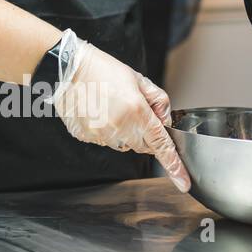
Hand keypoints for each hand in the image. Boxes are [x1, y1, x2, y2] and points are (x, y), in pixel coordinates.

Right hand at [54, 38, 190, 192]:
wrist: (67, 68)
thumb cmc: (102, 70)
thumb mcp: (137, 79)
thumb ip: (158, 101)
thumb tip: (165, 120)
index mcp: (137, 112)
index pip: (162, 146)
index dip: (175, 167)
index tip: (183, 183)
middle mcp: (120, 127)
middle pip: (143, 146)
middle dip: (144, 133)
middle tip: (131, 109)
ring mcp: (102, 135)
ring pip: (123, 144)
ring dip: (123, 132)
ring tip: (110, 107)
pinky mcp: (87, 137)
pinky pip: (103, 140)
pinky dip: (104, 130)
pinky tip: (97, 112)